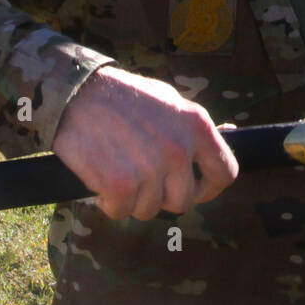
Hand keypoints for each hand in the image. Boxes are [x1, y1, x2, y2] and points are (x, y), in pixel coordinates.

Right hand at [52, 65, 238, 220]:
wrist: (77, 92)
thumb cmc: (123, 96)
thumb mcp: (169, 100)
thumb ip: (193, 127)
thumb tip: (227, 135)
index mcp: (197, 125)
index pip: (225, 173)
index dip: (208, 188)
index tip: (193, 189)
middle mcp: (179, 148)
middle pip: (183, 201)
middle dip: (162, 196)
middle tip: (141, 178)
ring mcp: (151, 168)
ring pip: (150, 209)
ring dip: (132, 198)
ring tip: (118, 169)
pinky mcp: (120, 184)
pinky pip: (121, 212)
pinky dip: (109, 202)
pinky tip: (101, 179)